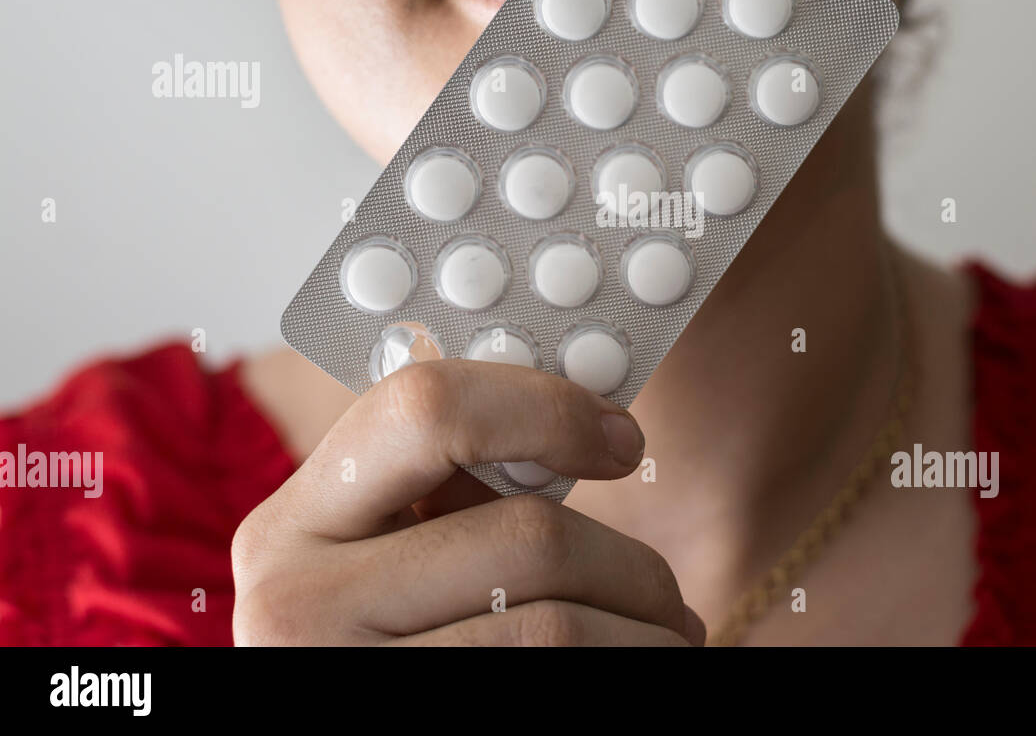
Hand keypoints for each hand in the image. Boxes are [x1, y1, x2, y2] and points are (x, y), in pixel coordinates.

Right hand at [232, 359, 704, 644]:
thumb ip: (447, 498)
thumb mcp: (373, 563)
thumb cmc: (371, 644)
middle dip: (628, 565)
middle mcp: (298, 603)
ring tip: (662, 640)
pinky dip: (620, 667)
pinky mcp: (405, 733)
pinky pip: (553, 683)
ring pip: (554, 628)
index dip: (547, 410)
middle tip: (665, 593)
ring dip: (643, 633)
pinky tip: (628, 667)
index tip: (619, 441)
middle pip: (526, 538)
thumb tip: (590, 436)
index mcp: (292, 524)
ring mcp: (346, 678)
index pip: (425, 410)